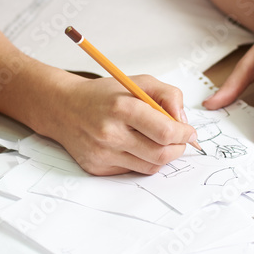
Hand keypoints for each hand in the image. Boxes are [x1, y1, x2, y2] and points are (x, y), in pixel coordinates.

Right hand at [49, 75, 197, 175]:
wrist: (64, 108)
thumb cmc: (104, 95)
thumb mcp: (138, 82)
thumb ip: (168, 95)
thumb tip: (183, 122)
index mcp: (122, 107)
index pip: (166, 131)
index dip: (184, 134)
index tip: (189, 132)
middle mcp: (111, 133)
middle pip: (161, 154)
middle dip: (178, 148)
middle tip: (180, 140)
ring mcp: (103, 154)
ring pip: (150, 166)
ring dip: (162, 156)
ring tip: (158, 141)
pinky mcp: (98, 168)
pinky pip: (133, 171)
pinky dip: (141, 160)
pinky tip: (134, 146)